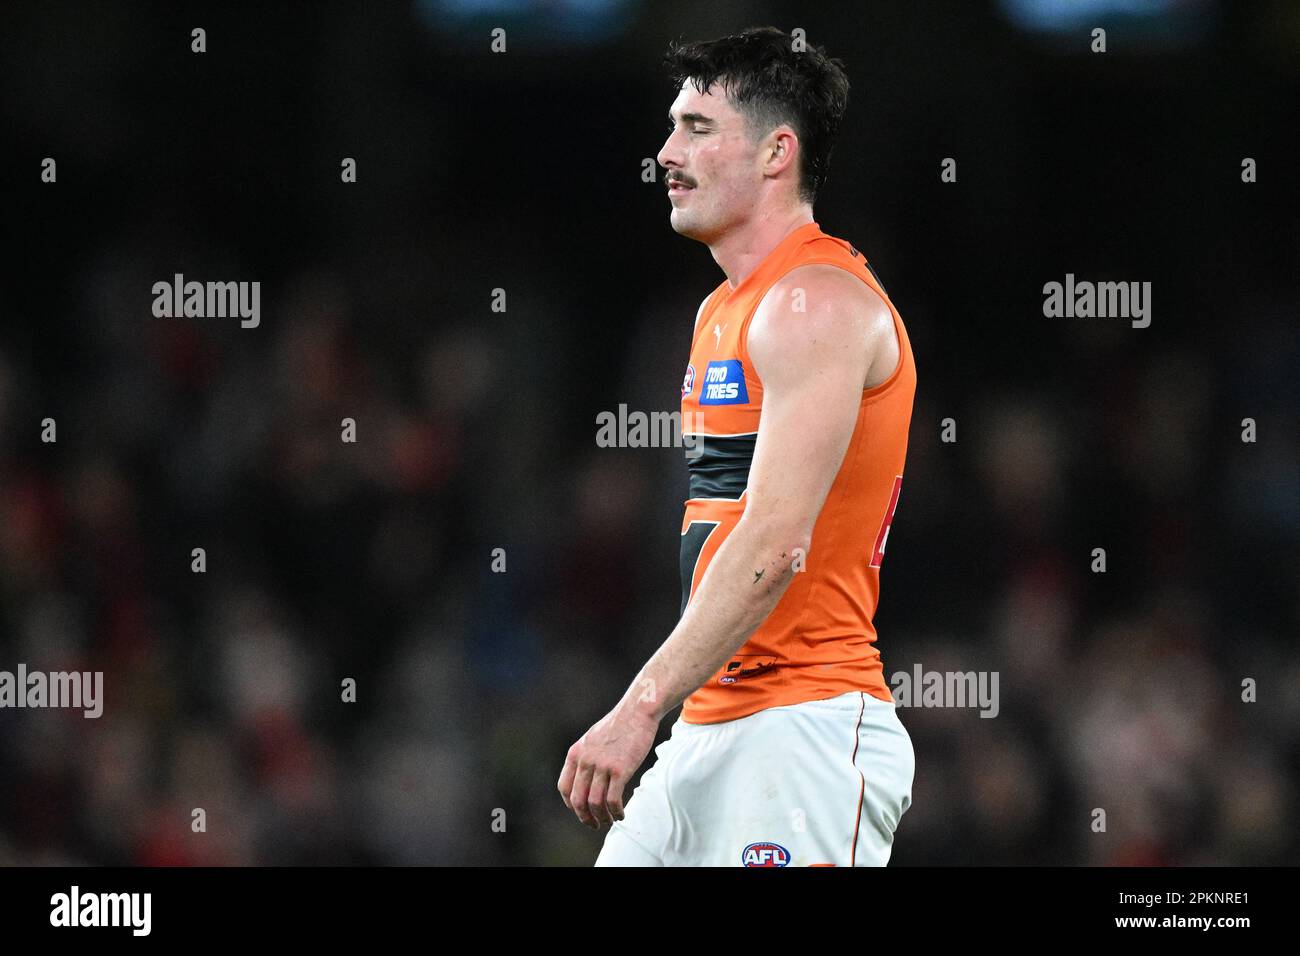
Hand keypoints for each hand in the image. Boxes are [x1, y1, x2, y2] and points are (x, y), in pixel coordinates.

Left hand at [558, 702, 658, 829]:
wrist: (637, 711)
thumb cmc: (619, 725)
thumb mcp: (592, 738)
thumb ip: (586, 757)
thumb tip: (586, 778)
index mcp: (576, 753)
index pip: (564, 787)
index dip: (571, 804)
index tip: (581, 811)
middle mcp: (585, 761)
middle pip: (578, 800)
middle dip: (585, 817)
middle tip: (594, 824)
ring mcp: (602, 766)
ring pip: (595, 803)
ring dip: (602, 817)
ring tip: (610, 821)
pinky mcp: (620, 770)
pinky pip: (613, 800)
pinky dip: (616, 812)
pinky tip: (621, 814)